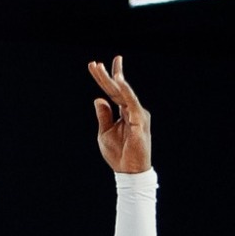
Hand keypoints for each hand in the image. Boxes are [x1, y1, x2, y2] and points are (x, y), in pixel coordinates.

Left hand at [88, 55, 152, 173]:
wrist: (128, 171)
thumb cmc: (118, 154)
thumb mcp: (105, 132)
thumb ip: (104, 115)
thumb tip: (98, 99)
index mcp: (124, 112)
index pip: (114, 91)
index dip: (106, 78)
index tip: (96, 64)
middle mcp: (133, 110)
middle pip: (117, 89)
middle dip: (106, 75)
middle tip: (94, 64)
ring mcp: (137, 114)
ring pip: (123, 93)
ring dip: (112, 79)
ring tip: (100, 68)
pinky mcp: (140, 121)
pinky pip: (131, 102)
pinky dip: (125, 91)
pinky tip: (118, 81)